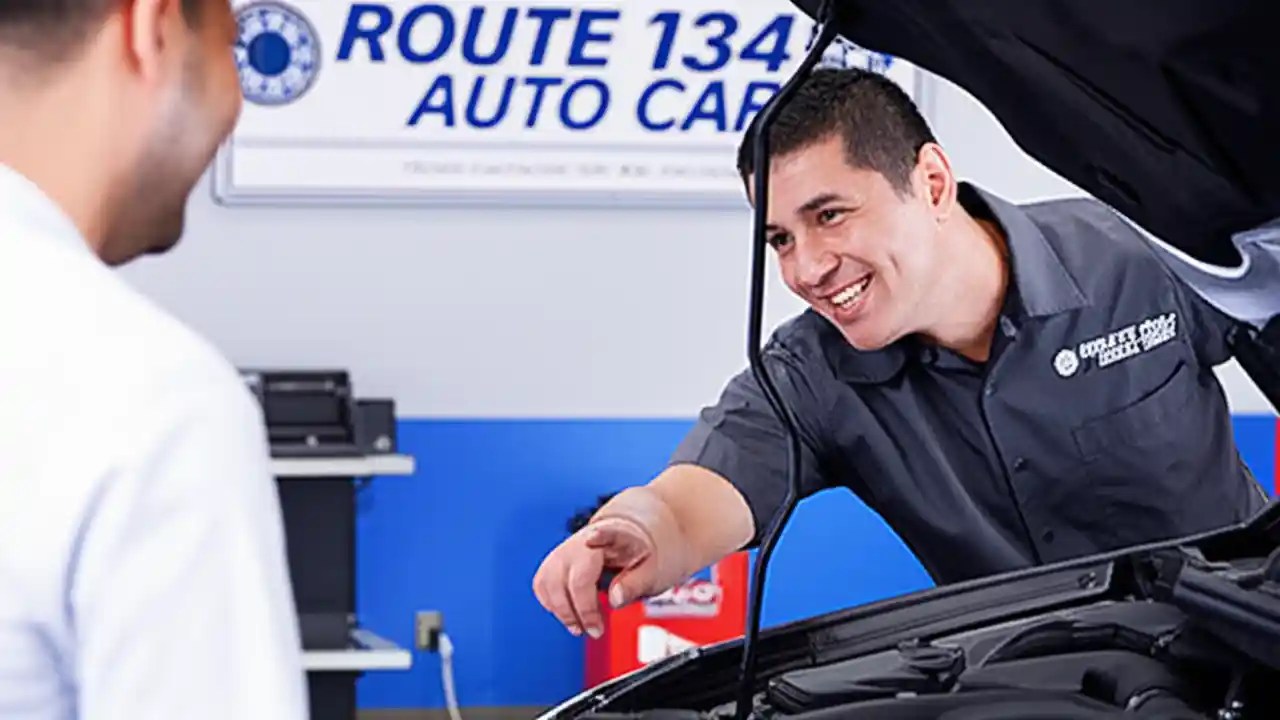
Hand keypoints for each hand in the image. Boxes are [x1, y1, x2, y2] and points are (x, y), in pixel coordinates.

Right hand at [533, 515, 660, 638]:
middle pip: (572, 575)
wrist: (620, 544)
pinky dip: (553, 605)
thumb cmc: (634, 556)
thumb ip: (635, 584)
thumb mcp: (650, 570)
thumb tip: (615, 599)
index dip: (599, 535)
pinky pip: (542, 586)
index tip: (593, 537)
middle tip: (596, 631)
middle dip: (581, 609)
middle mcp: (582, 542)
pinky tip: (571, 614)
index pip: (606, 533)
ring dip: (564, 612)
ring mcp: (563, 552)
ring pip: (550, 583)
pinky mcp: (551, 565)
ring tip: (581, 627)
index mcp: (613, 537)